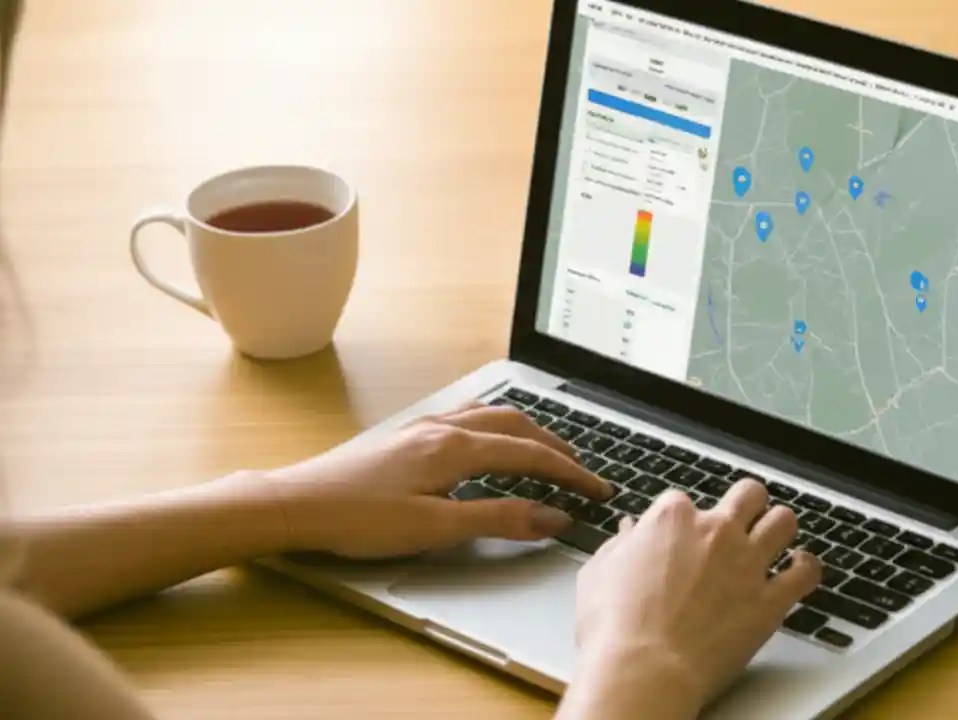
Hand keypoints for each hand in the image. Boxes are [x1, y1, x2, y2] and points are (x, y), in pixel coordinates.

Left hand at [263, 403, 612, 557]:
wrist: (296, 504)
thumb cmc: (358, 520)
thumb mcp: (435, 528)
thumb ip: (499, 519)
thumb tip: (552, 516)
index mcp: (456, 448)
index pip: (532, 454)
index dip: (571, 473)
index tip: (598, 490)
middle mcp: (444, 428)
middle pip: (518, 426)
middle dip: (557, 446)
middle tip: (584, 471)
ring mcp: (424, 427)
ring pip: (493, 416)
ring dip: (529, 432)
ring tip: (550, 451)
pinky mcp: (408, 435)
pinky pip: (469, 417)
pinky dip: (499, 427)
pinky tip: (492, 441)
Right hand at [560, 480, 821, 719]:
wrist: (643, 670)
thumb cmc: (613, 628)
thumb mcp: (599, 574)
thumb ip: (620, 546)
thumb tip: (630, 531)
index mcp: (671, 519)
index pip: (685, 500)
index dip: (684, 520)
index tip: (682, 538)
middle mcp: (715, 531)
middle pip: (748, 494)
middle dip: (745, 504)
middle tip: (741, 520)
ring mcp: (746, 563)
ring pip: (783, 521)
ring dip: (779, 527)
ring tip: (774, 538)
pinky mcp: (769, 601)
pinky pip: (805, 572)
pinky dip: (807, 567)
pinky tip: (800, 568)